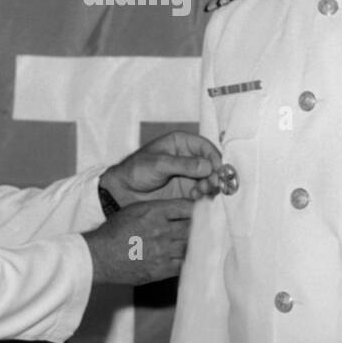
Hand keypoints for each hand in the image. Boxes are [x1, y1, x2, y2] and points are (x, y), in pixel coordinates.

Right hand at [83, 198, 194, 285]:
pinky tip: (188, 256)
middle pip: (193, 227)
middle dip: (201, 226)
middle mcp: (161, 231)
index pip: (187, 207)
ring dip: (195, 244)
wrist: (100, 256)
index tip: (203, 211)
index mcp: (155, 212)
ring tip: (199, 242)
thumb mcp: (135, 209)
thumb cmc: (115, 231)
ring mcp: (162, 252)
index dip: (198, 208)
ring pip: (191, 246)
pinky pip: (183, 264)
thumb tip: (181, 209)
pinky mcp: (161, 270)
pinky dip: (187, 260)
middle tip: (206, 227)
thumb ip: (159, 208)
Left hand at [100, 131, 220, 205]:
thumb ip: (182, 164)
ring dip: (210, 186)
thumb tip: (208, 166)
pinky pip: (202, 193)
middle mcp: (188, 158)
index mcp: (181, 143)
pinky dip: (203, 196)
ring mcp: (189, 175)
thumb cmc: (135, 171)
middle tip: (212, 184)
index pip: (205, 147)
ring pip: (209, 179)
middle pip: (211, 164)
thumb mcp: (158, 164)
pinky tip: (195, 199)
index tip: (218, 170)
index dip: (214, 157)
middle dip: (215, 174)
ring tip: (201, 192)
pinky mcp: (187, 191)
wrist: (123, 192)